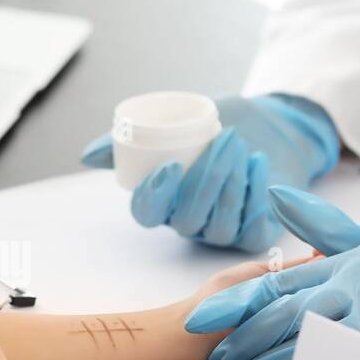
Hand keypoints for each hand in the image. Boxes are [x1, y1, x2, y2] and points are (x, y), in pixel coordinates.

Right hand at [81, 94, 339, 250]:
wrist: (272, 126)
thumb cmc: (219, 128)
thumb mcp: (179, 123)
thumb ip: (135, 138)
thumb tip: (87, 157)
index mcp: (166, 200)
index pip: (147, 214)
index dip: (153, 198)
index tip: (169, 166)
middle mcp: (191, 222)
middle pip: (186, 219)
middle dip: (206, 180)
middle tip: (225, 138)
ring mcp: (223, 232)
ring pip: (219, 226)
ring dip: (231, 184)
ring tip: (240, 145)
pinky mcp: (256, 235)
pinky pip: (252, 231)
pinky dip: (256, 195)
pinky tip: (258, 163)